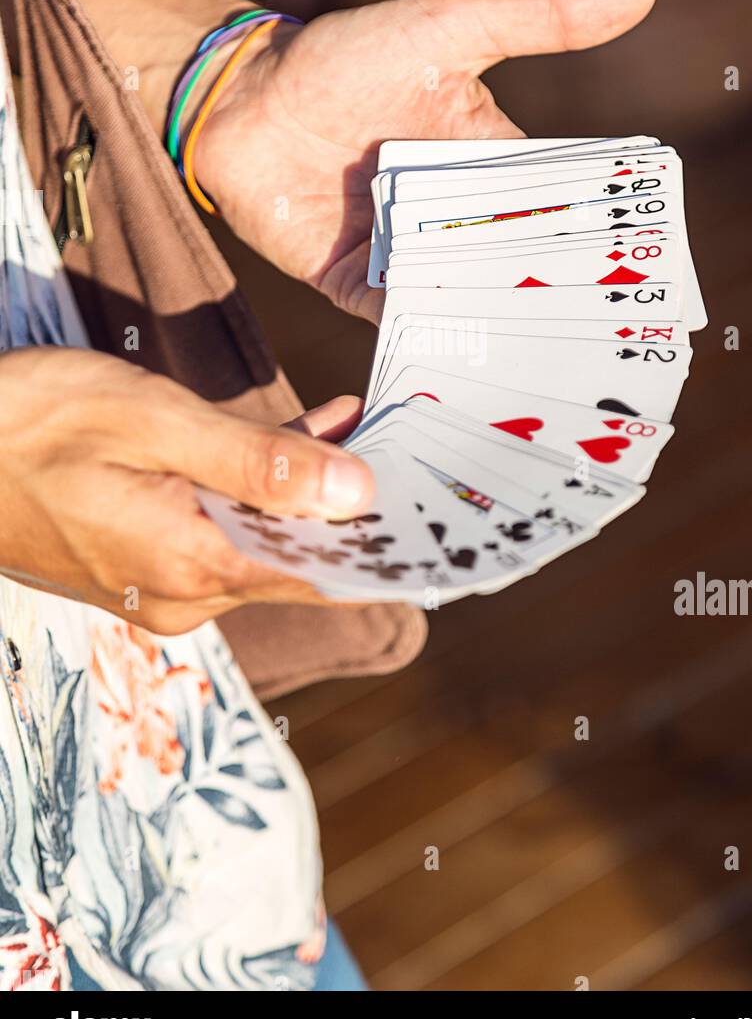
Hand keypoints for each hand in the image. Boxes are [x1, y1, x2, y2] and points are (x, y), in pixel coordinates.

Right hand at [0, 347, 373, 634]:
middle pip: (300, 556)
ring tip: (356, 424)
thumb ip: (256, 461)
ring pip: (263, 540)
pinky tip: (297, 439)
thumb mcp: (151, 424)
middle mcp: (184, 595)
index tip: (444, 508)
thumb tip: (357, 495)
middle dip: (355, 503)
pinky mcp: (140, 564)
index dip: (389, 543)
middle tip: (410, 442)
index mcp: (194, 567)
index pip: (326, 575)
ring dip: (308, 488)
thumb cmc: (27, 425)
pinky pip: (223, 533)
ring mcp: (159, 586)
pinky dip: (261, 491)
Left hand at [195, 0, 655, 321]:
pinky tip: (463, 362)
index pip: (555, 203)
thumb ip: (541, 21)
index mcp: (489, 159)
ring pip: (465, 300)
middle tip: (602, 326)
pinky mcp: (359, 286)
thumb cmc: (348, 54)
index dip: (596, 230)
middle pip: (516, 262)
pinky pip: (401, 322)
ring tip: (544, 361)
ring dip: (495, 320)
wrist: (243, 97)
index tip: (643, 263)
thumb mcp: (452, 30)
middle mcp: (455, 215)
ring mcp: (408, 255)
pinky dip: (428, 337)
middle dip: (551, 289)